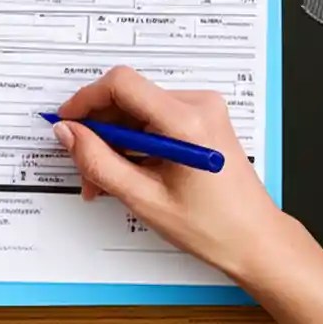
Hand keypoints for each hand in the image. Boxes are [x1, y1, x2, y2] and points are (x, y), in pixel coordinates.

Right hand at [53, 66, 283, 277]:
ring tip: (105, 179)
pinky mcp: (202, 119)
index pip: (122, 84)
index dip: (86, 100)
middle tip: (84, 166)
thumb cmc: (215, 227)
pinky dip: (134, 142)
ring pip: (138, 110)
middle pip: (128, 97)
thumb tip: (70, 134)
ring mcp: (203, 111)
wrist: (255, 239)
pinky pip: (154, 118)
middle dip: (99, 131)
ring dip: (115, 141)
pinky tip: (127, 171)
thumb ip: (100, 162)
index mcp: (187, 122)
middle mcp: (199, 106)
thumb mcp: (145, 199)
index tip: (67, 121)